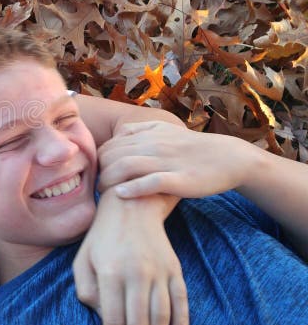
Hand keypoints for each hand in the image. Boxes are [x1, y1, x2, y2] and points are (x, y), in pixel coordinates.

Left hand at [73, 190, 188, 324]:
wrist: (132, 206)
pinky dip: (182, 322)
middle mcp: (136, 273)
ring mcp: (158, 271)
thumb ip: (85, 290)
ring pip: (161, 316)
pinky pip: (181, 300)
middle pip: (139, 323)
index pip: (113, 319)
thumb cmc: (101, 237)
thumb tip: (102, 317)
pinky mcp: (174, 268)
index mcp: (110, 272)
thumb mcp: (82, 259)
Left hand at [98, 121, 248, 198]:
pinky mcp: (180, 178)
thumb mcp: (165, 130)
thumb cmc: (192, 147)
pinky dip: (134, 188)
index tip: (97, 174)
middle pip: (113, 155)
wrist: (229, 157)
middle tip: (95, 187)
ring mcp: (167, 161)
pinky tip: (122, 195)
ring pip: (127, 166)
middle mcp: (154, 145)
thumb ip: (141, 130)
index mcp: (148, 134)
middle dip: (99, 171)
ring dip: (109, 180)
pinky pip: (151, 182)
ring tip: (102, 192)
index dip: (98, 161)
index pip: (110, 145)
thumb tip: (118, 135)